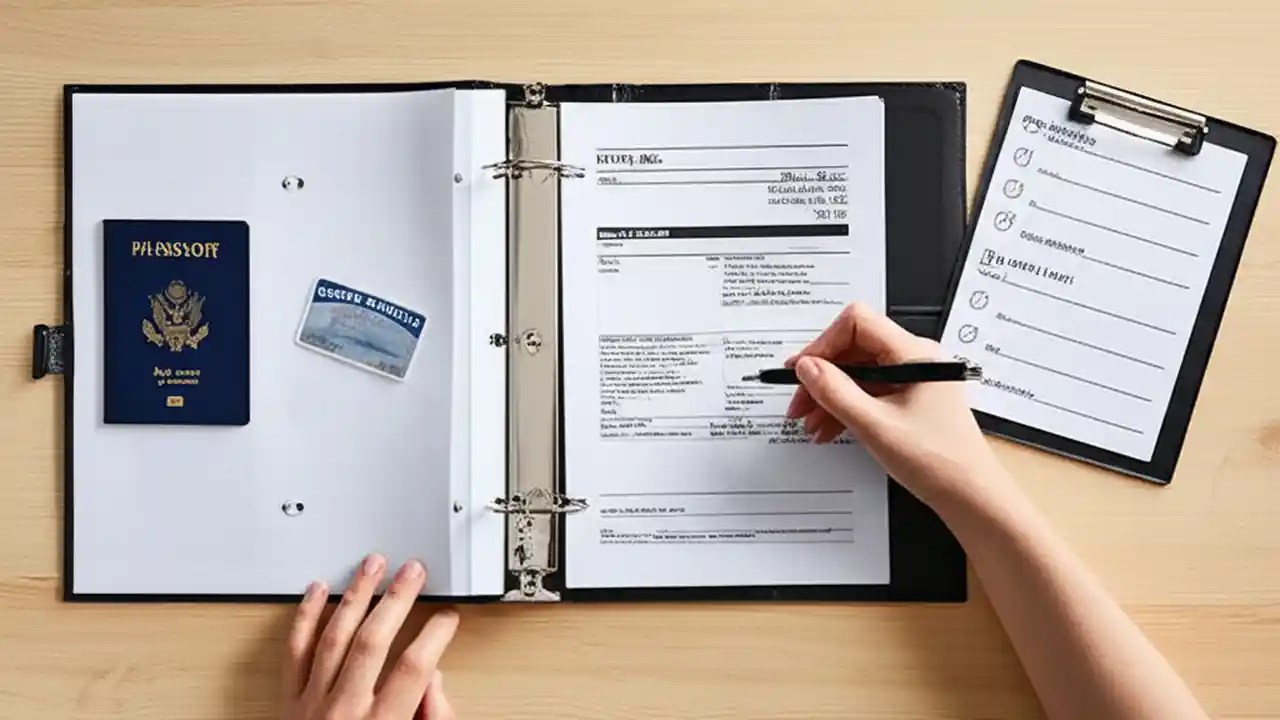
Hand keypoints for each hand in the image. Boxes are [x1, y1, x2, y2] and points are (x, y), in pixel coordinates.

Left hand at [281, 554, 459, 719]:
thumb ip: (432, 719)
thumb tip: (433, 679)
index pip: (413, 668)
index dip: (435, 636)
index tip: (447, 617)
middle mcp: (343, 713)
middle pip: (372, 642)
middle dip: (397, 599)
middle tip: (414, 572)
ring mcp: (312, 705)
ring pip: (334, 637)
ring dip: (356, 595)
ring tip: (373, 565)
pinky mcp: (288, 704)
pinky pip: (294, 652)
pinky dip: (305, 617)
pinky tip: (318, 591)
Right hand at [786, 303, 1012, 508]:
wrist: (971, 496)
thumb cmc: (939, 461)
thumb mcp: (875, 425)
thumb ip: (835, 392)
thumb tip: (806, 367)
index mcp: (915, 354)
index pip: (858, 323)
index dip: (824, 344)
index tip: (802, 370)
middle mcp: (915, 360)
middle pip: (854, 349)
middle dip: (822, 376)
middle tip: (798, 402)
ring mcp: (912, 380)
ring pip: (858, 374)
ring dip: (829, 396)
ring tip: (810, 423)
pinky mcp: (909, 400)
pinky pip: (868, 393)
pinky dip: (845, 408)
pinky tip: (829, 429)